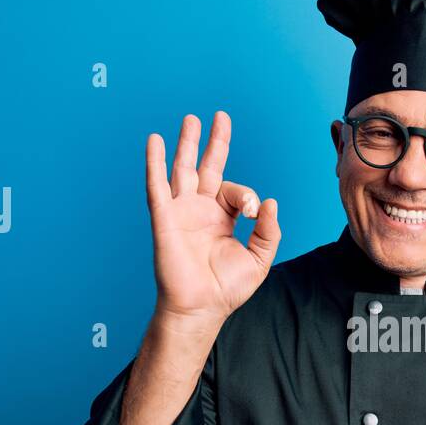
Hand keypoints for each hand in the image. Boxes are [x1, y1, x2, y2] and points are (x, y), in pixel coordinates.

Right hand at [145, 111, 280, 322]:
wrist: (201, 308)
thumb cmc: (227, 289)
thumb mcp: (259, 259)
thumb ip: (269, 231)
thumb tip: (270, 202)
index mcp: (222, 218)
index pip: (236, 191)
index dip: (248, 196)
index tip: (254, 212)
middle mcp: (201, 210)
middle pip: (207, 167)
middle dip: (214, 142)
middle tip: (219, 116)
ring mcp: (181, 212)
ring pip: (183, 170)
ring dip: (186, 144)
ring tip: (191, 119)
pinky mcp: (165, 218)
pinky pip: (158, 186)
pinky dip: (155, 163)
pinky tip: (155, 141)